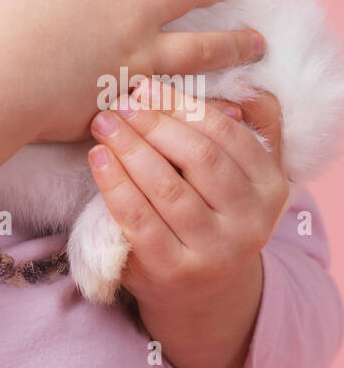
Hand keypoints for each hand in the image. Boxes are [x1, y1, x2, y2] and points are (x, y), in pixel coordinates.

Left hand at [86, 80, 290, 315]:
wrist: (198, 288)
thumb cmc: (208, 211)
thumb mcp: (232, 172)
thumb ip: (230, 127)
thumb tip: (215, 79)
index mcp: (269, 187)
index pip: (226, 135)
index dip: (183, 106)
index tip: (145, 86)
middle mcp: (251, 222)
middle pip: (199, 158)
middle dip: (154, 124)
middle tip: (119, 102)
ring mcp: (214, 251)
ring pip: (168, 188)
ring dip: (131, 148)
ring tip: (104, 123)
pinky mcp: (174, 271)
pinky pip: (139, 219)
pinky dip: (115, 184)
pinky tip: (98, 158)